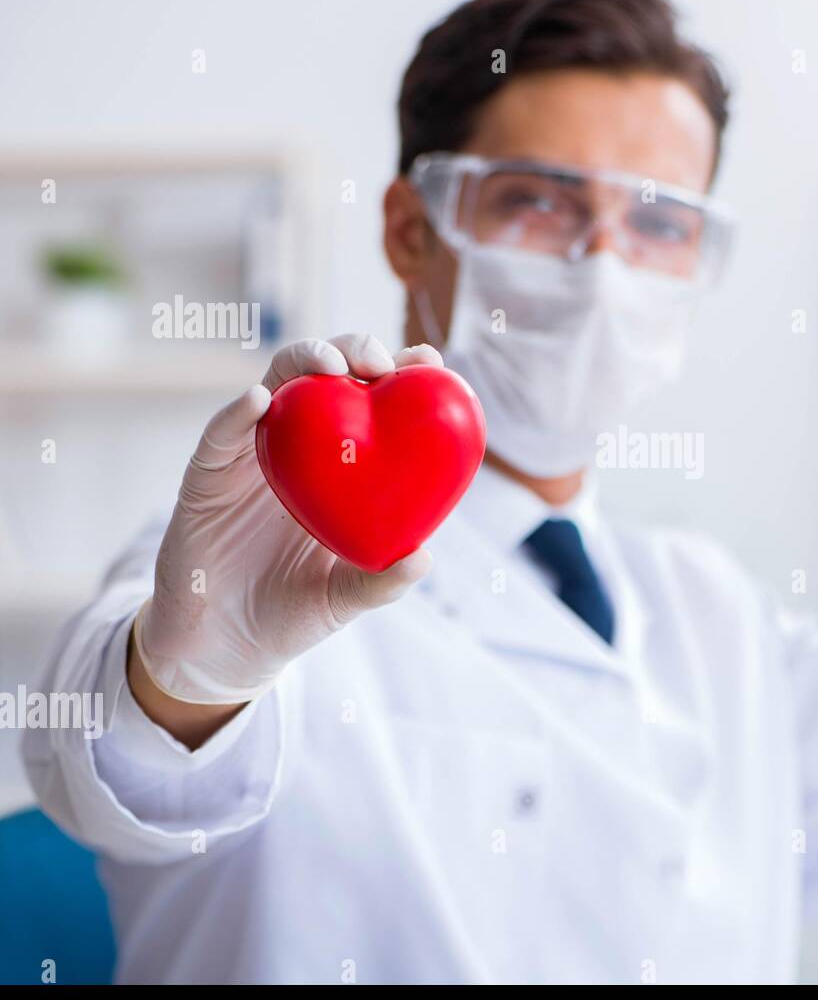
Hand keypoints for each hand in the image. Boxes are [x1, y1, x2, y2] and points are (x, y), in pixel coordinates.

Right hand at [134, 335, 441, 705]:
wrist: (221, 648)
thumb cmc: (290, 611)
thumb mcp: (346, 599)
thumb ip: (383, 581)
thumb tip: (422, 557)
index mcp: (338, 466)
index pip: (372, 403)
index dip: (401, 374)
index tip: (430, 359)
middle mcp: (298, 449)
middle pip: (323, 376)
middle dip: (354, 351)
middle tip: (382, 362)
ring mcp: (250, 456)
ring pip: (273, 385)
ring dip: (302, 362)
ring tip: (331, 366)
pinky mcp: (205, 477)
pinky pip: (218, 436)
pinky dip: (235, 413)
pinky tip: (257, 400)